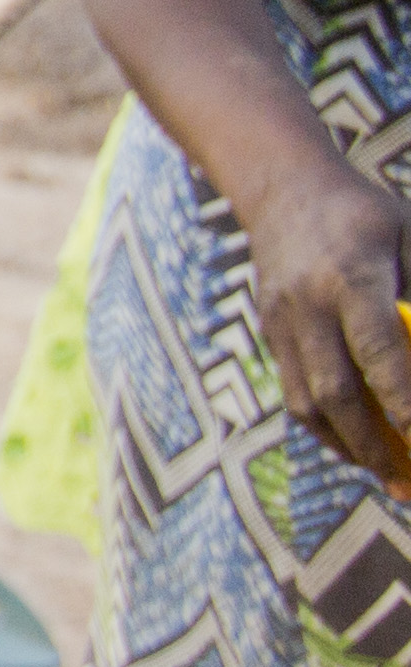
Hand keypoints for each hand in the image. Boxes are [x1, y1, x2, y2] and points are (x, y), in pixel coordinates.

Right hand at [238, 162, 410, 488]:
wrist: (282, 186)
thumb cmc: (368, 215)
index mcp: (349, 276)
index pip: (378, 350)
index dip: (404, 401)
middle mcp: (307, 304)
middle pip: (336, 391)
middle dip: (377, 447)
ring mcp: (281, 322)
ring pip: (308, 401)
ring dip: (351, 448)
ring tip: (392, 480)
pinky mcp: (270, 333)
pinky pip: (295, 393)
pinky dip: (328, 429)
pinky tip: (361, 447)